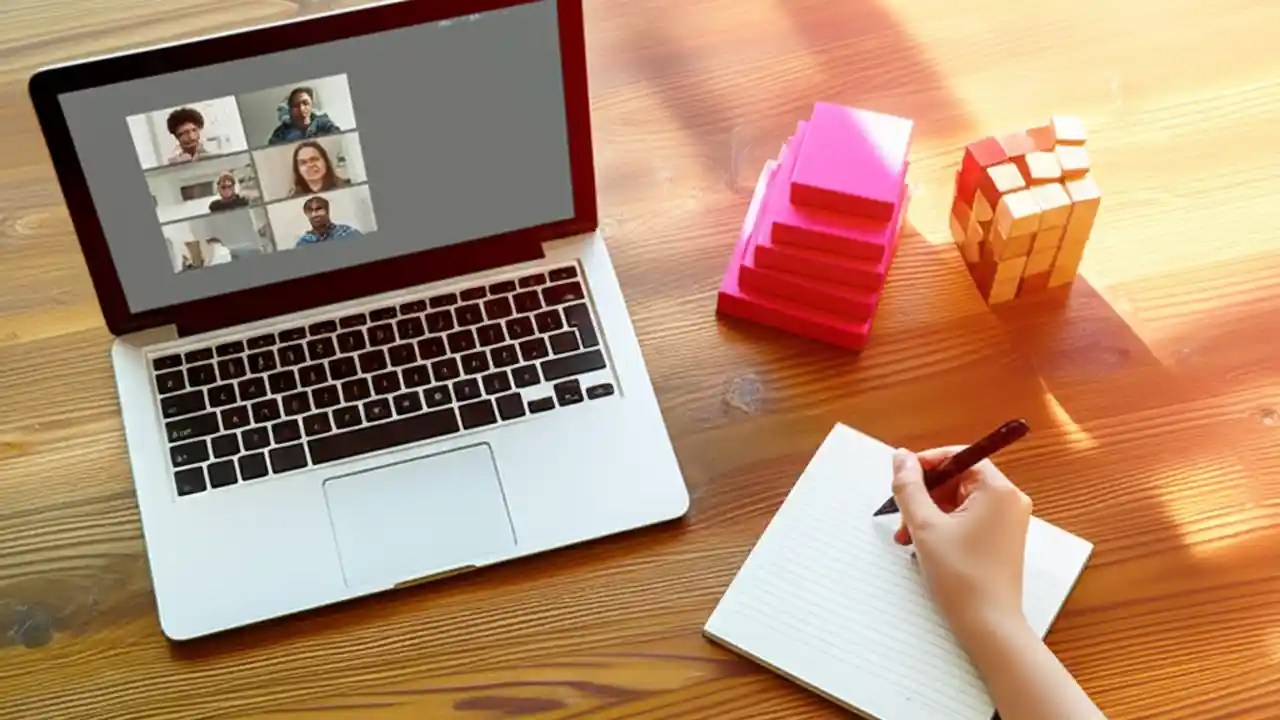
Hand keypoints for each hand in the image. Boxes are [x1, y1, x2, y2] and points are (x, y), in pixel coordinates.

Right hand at [890, 447, 1032, 640]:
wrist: (988, 625)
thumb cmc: (963, 578)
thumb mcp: (925, 526)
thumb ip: (909, 487)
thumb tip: (902, 457)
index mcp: (998, 491)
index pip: (959, 456)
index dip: (927, 464)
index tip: (903, 476)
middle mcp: (1009, 501)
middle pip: (958, 479)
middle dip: (925, 496)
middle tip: (902, 516)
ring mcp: (1007, 521)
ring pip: (958, 501)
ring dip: (929, 514)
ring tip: (909, 537)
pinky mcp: (1001, 539)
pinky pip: (967, 519)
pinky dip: (943, 527)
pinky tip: (924, 545)